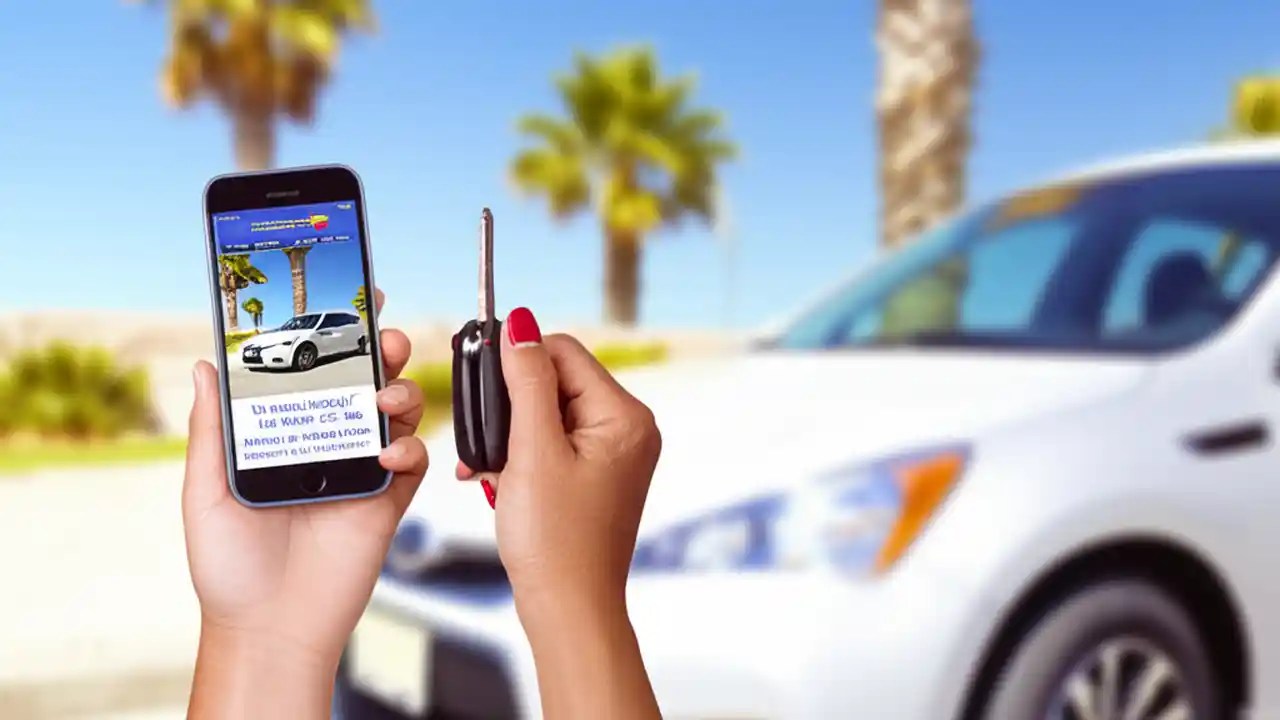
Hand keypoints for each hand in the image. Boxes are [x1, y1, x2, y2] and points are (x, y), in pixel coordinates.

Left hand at [184, 290, 427, 717]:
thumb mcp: (206, 491)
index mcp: (284, 432)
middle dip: (379, 348)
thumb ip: (213, 429)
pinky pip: (413, 456)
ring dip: (399, 388)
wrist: (270, 627)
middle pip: (363, 378)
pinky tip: (386, 450)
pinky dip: (409, 443)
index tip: (349, 298)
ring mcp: (360, 467)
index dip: (331, 334)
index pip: (311, 371)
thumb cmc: (229, 567)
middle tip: (381, 337)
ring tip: (384, 395)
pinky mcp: (388, 497)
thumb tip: (204, 366)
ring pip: (396, 408)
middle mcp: (326, 442)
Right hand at [458, 307, 662, 718]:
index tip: (480, 386)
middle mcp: (628, 428)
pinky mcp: (597, 474)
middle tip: (484, 446)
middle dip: (511, 408)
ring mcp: (615, 453)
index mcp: (624, 416)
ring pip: (548, 414)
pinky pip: (552, 443)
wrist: (568, 609)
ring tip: (487, 470)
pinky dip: (520, 457)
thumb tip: (520, 323)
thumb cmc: (554, 540)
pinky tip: (496, 481)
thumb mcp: (532, 451)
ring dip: (509, 435)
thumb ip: (526, 381)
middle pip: (556, 381)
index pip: (563, 351)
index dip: (516, 362)